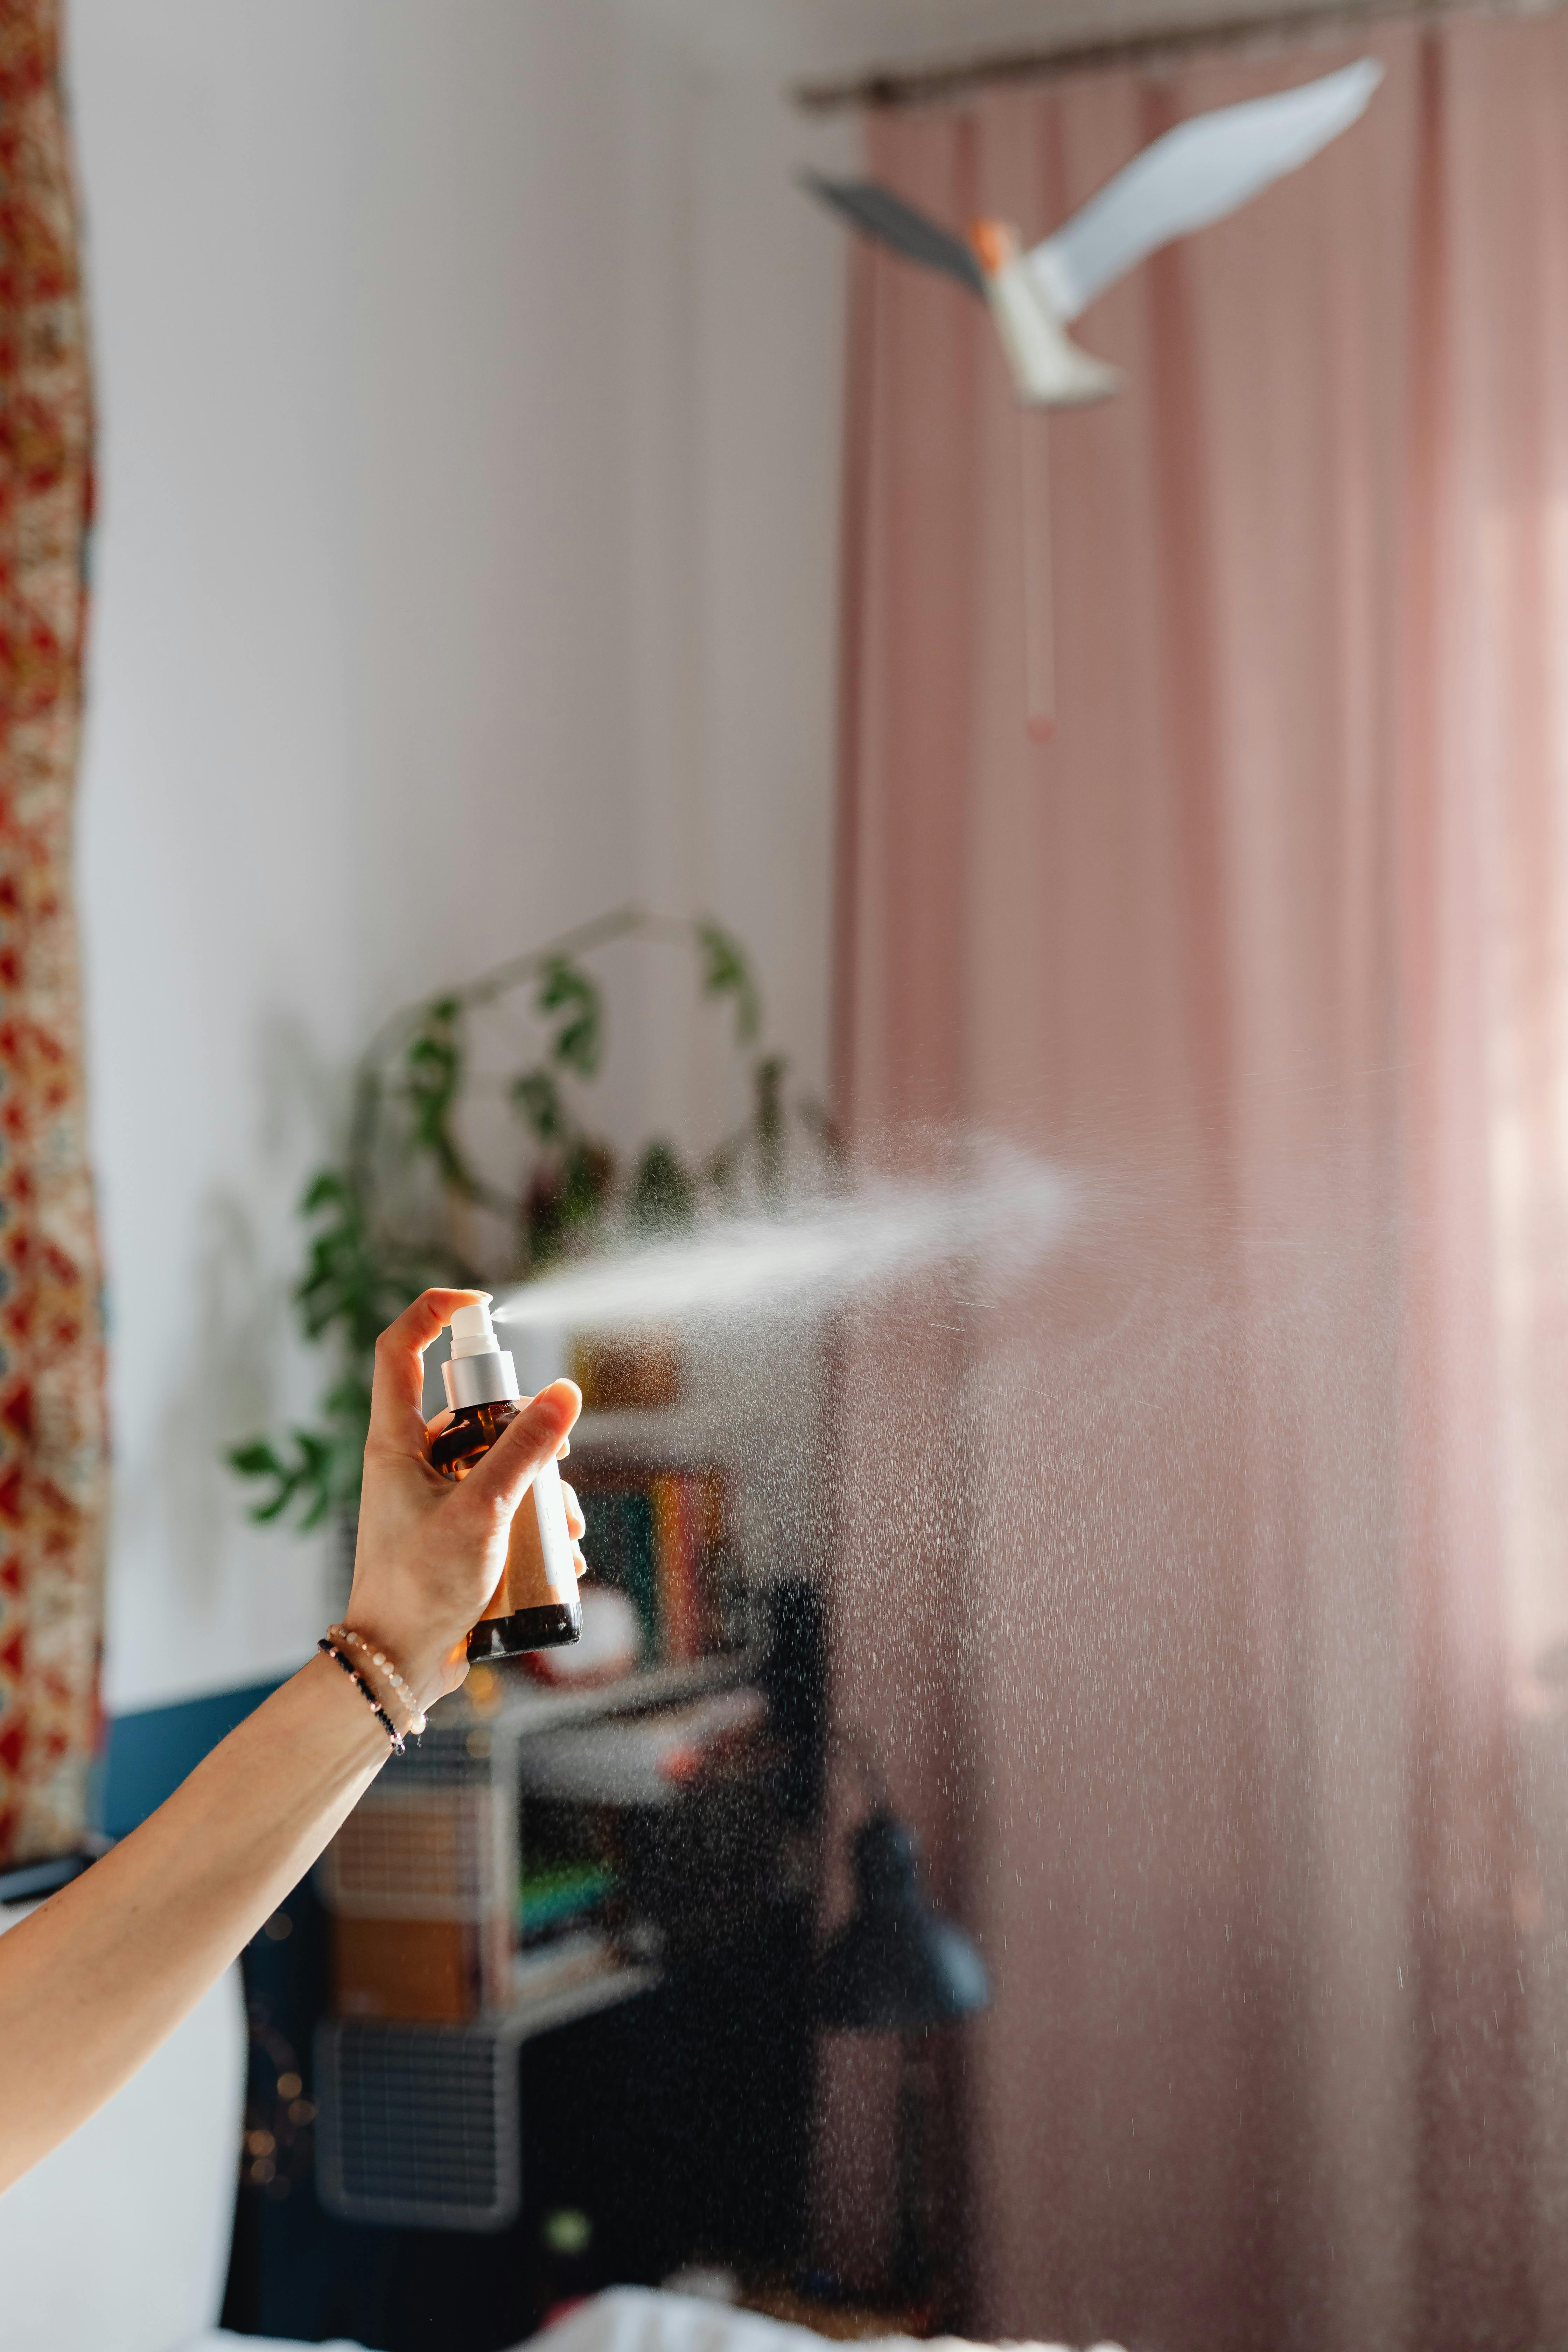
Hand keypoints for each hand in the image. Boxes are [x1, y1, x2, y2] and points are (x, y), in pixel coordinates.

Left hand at [345, 1289, 582, 1709]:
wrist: (397, 1663)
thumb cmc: (420, 1586)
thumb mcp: (481, 1509)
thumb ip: (524, 1450)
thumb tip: (565, 1392)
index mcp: (394, 1442)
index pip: (401, 1349)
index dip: (435, 1313)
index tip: (485, 1306)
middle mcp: (411, 1462)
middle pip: (475, 1411)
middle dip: (528, 1434)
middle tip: (557, 1466)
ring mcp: (434, 1497)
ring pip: (499, 1462)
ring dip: (541, 1488)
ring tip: (566, 1529)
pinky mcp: (456, 1532)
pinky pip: (503, 1504)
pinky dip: (536, 1521)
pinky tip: (562, 1554)